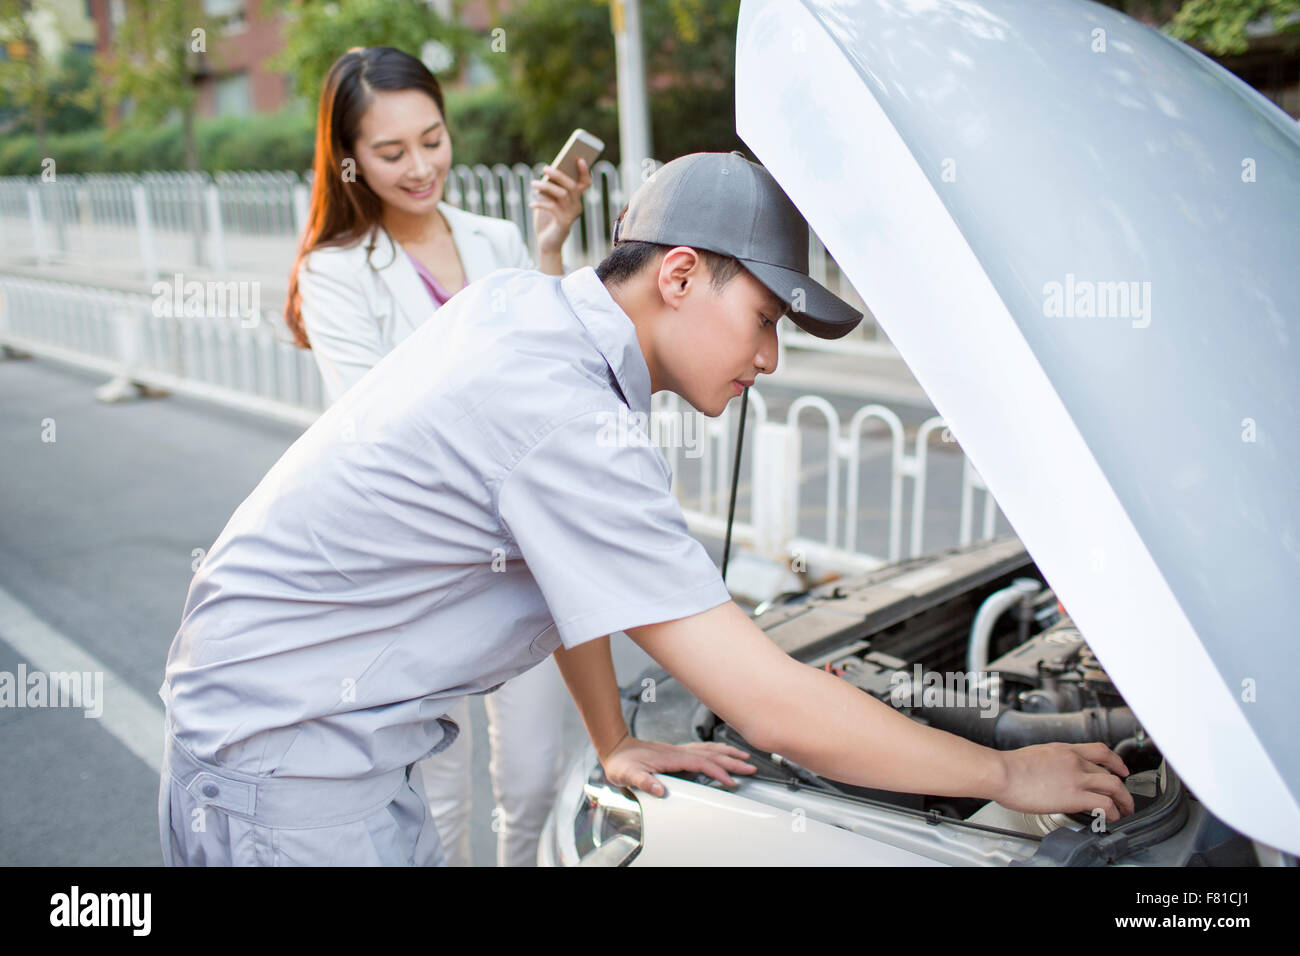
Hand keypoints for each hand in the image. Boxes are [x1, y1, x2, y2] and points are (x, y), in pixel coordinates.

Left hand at [531, 158, 591, 255]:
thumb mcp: (550, 201)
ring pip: (561, 194)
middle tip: (544, 168)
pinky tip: (531, 203)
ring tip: (533, 183)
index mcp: (576, 199)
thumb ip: (551, 189)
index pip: (585, 183)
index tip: (579, 158)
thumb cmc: (548, 220)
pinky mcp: (563, 223)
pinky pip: (552, 207)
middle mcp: (577, 206)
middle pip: (571, 186)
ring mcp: (571, 215)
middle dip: (558, 175)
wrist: (548, 243)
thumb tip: (548, 173)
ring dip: (546, 187)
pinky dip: (540, 203)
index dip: (585, 171)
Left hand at [599, 734, 757, 797]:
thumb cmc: (622, 763)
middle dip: (732, 760)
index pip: (702, 763)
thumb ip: (644, 782)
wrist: (615, 748)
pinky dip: (716, 750)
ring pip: (709, 749)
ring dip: (727, 752)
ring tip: (744, 756)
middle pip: (712, 754)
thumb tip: (658, 789)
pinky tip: (720, 753)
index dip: (718, 772)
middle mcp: (679, 751)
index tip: (731, 781)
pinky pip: (703, 749)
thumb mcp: (629, 775)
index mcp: (672, 757)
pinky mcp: (676, 752)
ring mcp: (679, 750)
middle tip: (751, 766)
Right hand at [991, 741, 1133, 822]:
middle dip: (1123, 786)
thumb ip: (1050, 763)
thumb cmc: (1008, 767)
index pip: (1099, 750)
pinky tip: (1111, 818)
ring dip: (1124, 800)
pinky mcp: (1074, 795)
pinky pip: (1104, 804)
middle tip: (1125, 796)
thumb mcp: (1035, 756)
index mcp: (1064, 750)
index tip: (1120, 768)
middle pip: (1111, 770)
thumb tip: (1051, 774)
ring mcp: (1076, 777)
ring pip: (1114, 786)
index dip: (1116, 760)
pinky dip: (1113, 812)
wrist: (1001, 772)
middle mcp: (1074, 761)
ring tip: (1125, 810)